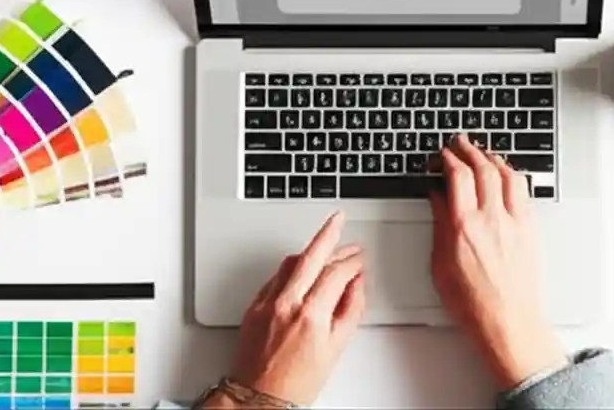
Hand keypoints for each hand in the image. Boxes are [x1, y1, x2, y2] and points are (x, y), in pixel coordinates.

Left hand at [229, 211, 366, 405]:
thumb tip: (357, 284)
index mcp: (310, 315)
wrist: (259, 398)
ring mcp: (266, 303)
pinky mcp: (253, 306)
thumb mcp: (336, 349)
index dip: (352, 261)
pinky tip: (300, 269)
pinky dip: (291, 268)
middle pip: (311, 256)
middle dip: (328, 234)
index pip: (336, 273)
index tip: (361, 258)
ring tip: (324, 246)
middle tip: (339, 221)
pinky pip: (275, 277)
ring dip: (309, 250)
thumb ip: (350, 311)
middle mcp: (285, 304)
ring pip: (290, 263)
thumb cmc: (296, 384)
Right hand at [429, 134, 566, 390]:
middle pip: (483, 168)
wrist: (508, 322)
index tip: (442, 155)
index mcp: (464, 227)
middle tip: (459, 143)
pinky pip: (522, 191)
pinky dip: (511, 175)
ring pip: (507, 174)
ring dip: (492, 158)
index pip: (457, 176)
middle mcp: (492, 220)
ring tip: (482, 153)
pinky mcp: (529, 229)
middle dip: (469, 150)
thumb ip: (439, 224)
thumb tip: (437, 198)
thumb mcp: (440, 263)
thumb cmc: (474, 303)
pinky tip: (505, 174)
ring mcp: (514, 223)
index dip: (448, 158)